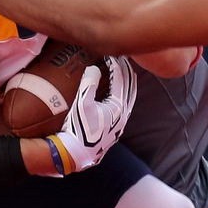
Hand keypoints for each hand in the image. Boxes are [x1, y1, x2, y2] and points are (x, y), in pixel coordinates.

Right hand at [42, 55, 137, 173]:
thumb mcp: (82, 104)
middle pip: (130, 86)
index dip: (116, 64)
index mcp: (118, 106)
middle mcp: (124, 114)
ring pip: (130, 97)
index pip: (120, 79)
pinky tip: (117, 94)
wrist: (77, 154)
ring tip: (124, 72)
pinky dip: (124, 94)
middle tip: (122, 58)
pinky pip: (125, 106)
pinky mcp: (116, 129)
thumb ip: (89, 84)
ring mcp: (121, 123)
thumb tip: (94, 68)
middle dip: (126, 71)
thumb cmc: (78, 129)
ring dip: (127, 83)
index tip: (111, 53)